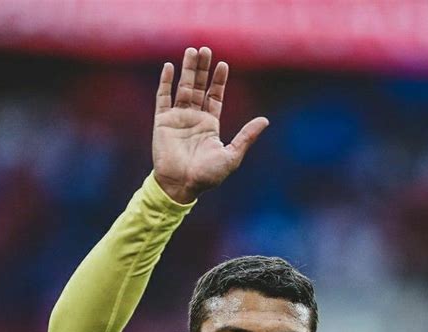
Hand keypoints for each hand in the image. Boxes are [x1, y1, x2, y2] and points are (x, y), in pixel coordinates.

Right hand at [153, 46, 268, 203]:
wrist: (182, 186)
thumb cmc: (207, 176)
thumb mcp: (232, 155)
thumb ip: (246, 137)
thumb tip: (265, 121)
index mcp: (210, 125)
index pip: (215, 97)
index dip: (218, 81)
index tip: (223, 65)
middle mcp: (194, 119)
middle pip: (199, 87)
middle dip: (202, 69)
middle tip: (205, 50)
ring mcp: (178, 119)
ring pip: (183, 88)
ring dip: (187, 70)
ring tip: (192, 51)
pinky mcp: (162, 122)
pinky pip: (162, 98)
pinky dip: (165, 82)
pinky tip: (169, 67)